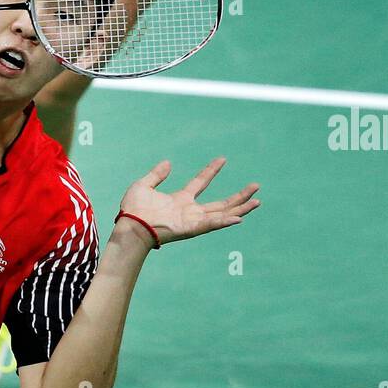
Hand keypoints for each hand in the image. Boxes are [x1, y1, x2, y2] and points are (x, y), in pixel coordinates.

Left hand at [118, 158, 259, 246]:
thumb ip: (156, 174)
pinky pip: (212, 224)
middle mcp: (190, 211)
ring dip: (241, 207)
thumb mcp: (144, 185)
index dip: (211, 170)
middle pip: (221, 203)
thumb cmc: (133, 209)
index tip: (222, 159)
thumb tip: (168, 162)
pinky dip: (225, 221)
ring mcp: (193, 220)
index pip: (201, 182)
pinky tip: (239, 218)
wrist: (130, 225)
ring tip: (257, 200)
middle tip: (255, 186)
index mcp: (180, 200)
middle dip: (239, 195)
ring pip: (223, 214)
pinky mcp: (192, 228)